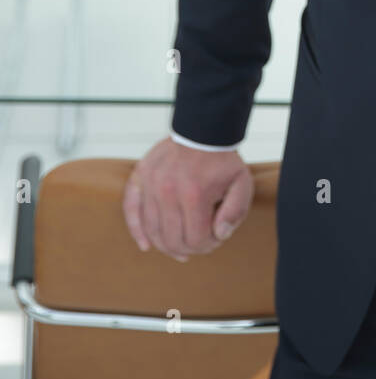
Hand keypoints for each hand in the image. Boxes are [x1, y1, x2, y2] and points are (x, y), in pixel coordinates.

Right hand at [122, 137, 252, 260]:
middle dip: (190, 248)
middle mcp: (168, 192)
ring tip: (180, 249)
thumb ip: (235, 212)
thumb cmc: (222, 160)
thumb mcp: (242, 183)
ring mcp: (150, 185)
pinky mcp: (139, 177)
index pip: (196, 239)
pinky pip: (131, 211)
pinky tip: (146, 246)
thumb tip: (220, 235)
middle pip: (173, 240)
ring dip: (167, 246)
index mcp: (194, 195)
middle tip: (201, 243)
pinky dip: (137, 232)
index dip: (208, 245)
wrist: (203, 130)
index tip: (216, 238)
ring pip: (152, 230)